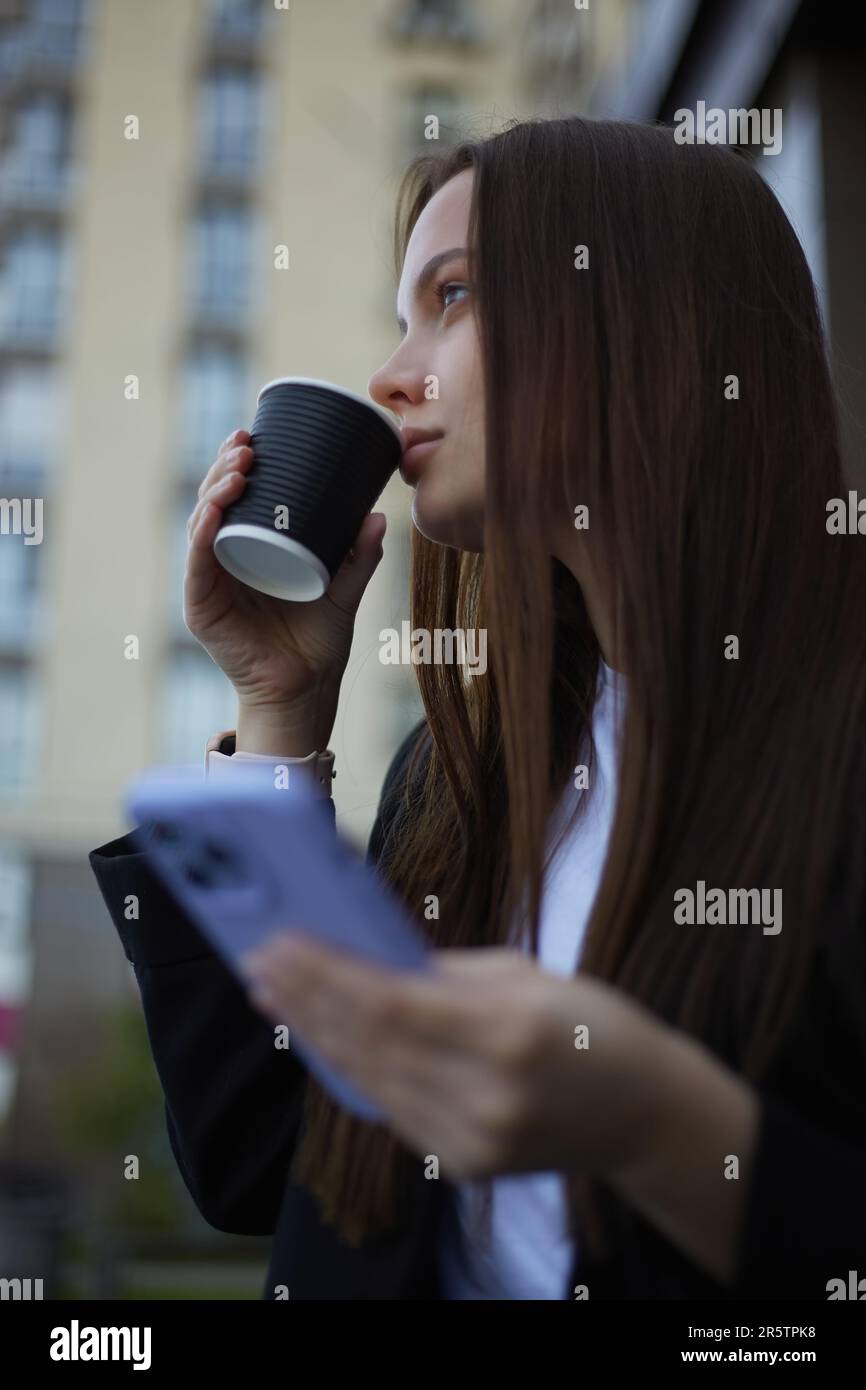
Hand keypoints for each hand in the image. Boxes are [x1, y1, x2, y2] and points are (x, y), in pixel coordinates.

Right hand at [184, 428, 386, 727]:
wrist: (307, 689)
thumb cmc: (319, 642)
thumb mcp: (345, 589)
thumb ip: (361, 557)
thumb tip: (378, 517)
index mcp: (250, 550)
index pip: (236, 499)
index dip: (236, 465)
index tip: (253, 435)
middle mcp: (223, 561)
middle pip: (213, 503)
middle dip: (224, 468)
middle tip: (245, 443)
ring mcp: (209, 583)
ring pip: (201, 525)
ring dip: (213, 492)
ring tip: (236, 468)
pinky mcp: (202, 607)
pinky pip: (198, 564)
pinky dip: (203, 534)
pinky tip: (213, 511)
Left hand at [240, 935, 666, 1182]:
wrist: (643, 1114)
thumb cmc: (589, 1024)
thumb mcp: (527, 975)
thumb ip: (445, 973)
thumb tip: (371, 958)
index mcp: (509, 1031)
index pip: (392, 1002)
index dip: (328, 974)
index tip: (282, 943)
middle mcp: (486, 1094)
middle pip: (371, 1043)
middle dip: (307, 1000)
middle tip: (260, 964)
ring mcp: (473, 1140)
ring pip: (371, 1082)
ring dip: (316, 1036)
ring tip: (274, 996)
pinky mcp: (463, 1167)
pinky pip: (392, 1111)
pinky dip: (352, 1073)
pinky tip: (320, 1040)